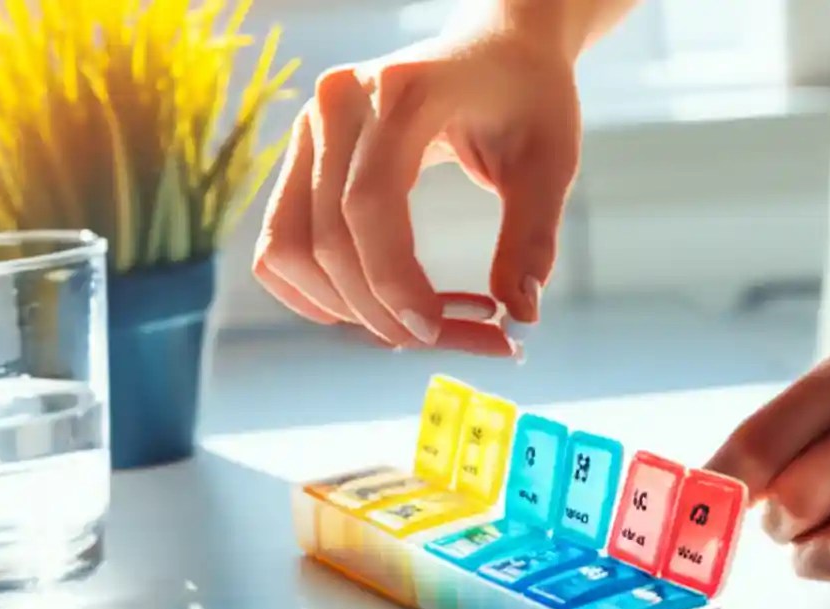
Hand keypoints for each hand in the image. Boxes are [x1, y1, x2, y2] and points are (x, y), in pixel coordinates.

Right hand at [252, 17, 581, 354]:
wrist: (498, 48)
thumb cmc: (528, 98)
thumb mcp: (551, 163)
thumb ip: (533, 237)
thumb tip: (522, 316)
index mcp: (403, 91)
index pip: (368, 201)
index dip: (392, 280)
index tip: (433, 330)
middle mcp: (338, 102)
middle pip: (327, 238)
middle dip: (381, 311)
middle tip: (446, 339)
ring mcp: (309, 128)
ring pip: (289, 250)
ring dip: (348, 310)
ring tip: (420, 323)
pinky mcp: (300, 157)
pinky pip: (278, 246)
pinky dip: (315, 293)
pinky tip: (372, 308)